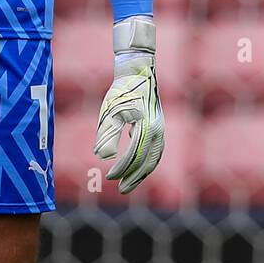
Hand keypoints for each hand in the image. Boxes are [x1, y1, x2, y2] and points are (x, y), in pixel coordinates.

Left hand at [94, 16, 164, 194]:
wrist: (138, 72)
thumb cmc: (121, 90)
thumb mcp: (110, 111)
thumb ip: (108, 134)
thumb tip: (103, 157)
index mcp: (146, 127)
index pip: (134, 155)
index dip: (121, 169)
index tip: (109, 177)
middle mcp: (157, 130)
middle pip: (148, 162)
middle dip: (134, 178)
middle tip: (121, 190)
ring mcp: (160, 129)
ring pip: (154, 158)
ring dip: (141, 173)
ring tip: (128, 183)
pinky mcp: (158, 127)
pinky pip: (155, 151)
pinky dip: (147, 162)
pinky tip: (135, 167)